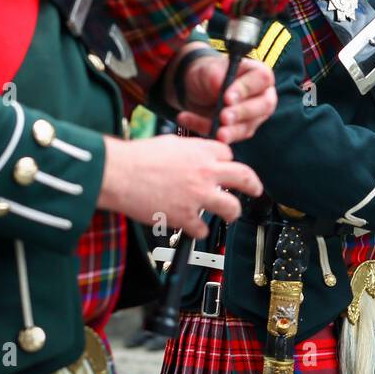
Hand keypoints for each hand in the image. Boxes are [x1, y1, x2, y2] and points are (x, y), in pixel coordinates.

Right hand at [98, 134, 262, 238]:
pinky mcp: (186, 216)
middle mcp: (206, 172)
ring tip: (230, 214)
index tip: (226, 169)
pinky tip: (193, 226)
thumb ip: (190, 150)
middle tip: (256, 189)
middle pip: (245, 178)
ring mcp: (198, 196)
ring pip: (232, 208)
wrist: (118, 173)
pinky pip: (203, 229)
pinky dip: (198, 230)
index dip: (227, 163)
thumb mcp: (170, 143)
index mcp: (202, 152)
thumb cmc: (137, 157)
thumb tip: (198, 156)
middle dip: (253, 185)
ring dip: (232, 212)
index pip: (229, 155)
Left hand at [177, 55, 277, 143]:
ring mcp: (254, 117)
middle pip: (262, 106)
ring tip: (214, 132)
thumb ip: (216, 77)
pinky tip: (188, 120)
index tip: (227, 98)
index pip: (261, 80)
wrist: (197, 90)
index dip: (245, 89)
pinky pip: (228, 136)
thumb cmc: (209, 74)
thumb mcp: (209, 69)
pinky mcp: (240, 132)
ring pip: (247, 127)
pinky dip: (207, 130)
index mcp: (259, 74)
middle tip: (223, 117)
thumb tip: (220, 89)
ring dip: (229, 131)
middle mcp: (263, 96)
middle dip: (241, 113)